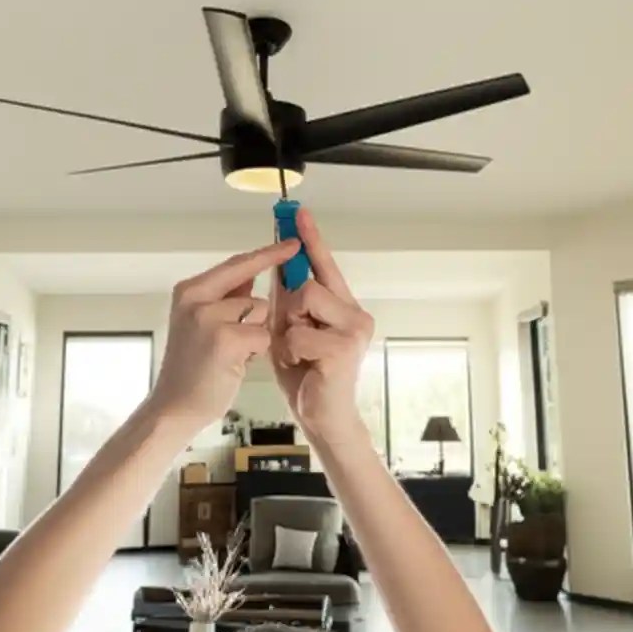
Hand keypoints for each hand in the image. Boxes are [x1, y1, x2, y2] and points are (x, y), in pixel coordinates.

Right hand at [148, 239, 300, 430]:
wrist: (174, 406)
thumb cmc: (193, 367)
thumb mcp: (203, 323)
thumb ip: (227, 297)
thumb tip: (254, 271)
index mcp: (190, 290)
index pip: (237, 264)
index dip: (267, 254)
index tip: (293, 243)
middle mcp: (196, 298)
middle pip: (252, 293)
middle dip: (259, 315)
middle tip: (254, 330)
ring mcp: (209, 317)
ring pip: (260, 314)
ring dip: (255, 336)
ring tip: (231, 356)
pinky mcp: (225, 339)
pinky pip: (262, 335)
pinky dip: (256, 352)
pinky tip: (234, 366)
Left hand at [270, 208, 374, 443]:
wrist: (322, 418)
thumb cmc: (307, 374)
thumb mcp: (291, 328)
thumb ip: (288, 299)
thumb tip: (277, 263)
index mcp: (342, 304)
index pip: (324, 264)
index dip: (311, 238)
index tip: (297, 213)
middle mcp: (355, 312)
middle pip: (307, 282)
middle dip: (288, 309)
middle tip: (293, 336)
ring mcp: (353, 329)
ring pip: (304, 301)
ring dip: (288, 330)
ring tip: (296, 352)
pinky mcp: (343, 349)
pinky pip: (299, 333)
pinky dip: (289, 350)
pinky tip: (301, 366)